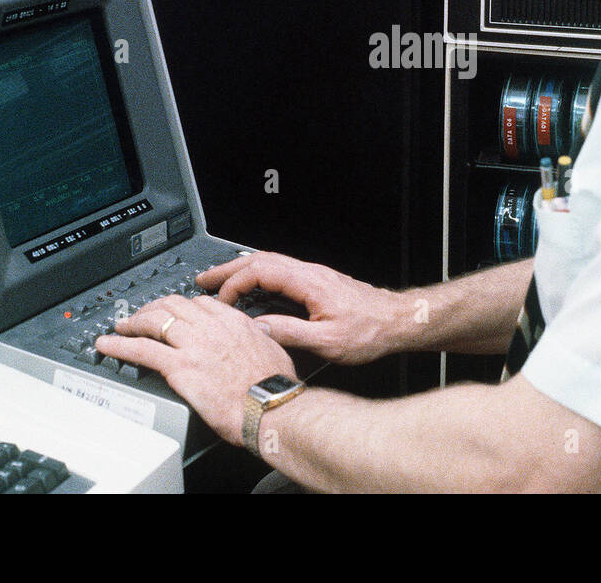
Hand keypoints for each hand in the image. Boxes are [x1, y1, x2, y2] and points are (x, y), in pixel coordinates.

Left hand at [95, 294, 295, 446]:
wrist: (271, 407)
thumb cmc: (275, 388)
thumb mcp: (274, 350)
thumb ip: (259, 338)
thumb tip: (258, 335)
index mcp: (234, 322)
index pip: (200, 302)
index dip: (181, 305)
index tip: (174, 312)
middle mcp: (211, 327)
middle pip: (173, 305)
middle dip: (153, 308)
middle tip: (142, 317)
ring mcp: (193, 345)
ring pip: (154, 321)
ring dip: (133, 323)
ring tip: (121, 327)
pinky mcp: (179, 367)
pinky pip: (141, 349)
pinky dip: (120, 345)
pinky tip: (107, 345)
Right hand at [198, 251, 406, 364]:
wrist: (397, 322)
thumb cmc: (369, 332)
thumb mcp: (327, 341)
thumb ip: (290, 332)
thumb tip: (257, 328)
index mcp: (308, 282)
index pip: (260, 271)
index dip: (234, 284)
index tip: (220, 301)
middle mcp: (310, 273)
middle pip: (260, 260)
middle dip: (228, 268)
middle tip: (203, 278)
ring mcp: (314, 275)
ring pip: (270, 262)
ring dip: (242, 270)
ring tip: (220, 281)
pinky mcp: (318, 282)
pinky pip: (280, 270)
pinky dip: (258, 275)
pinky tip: (252, 287)